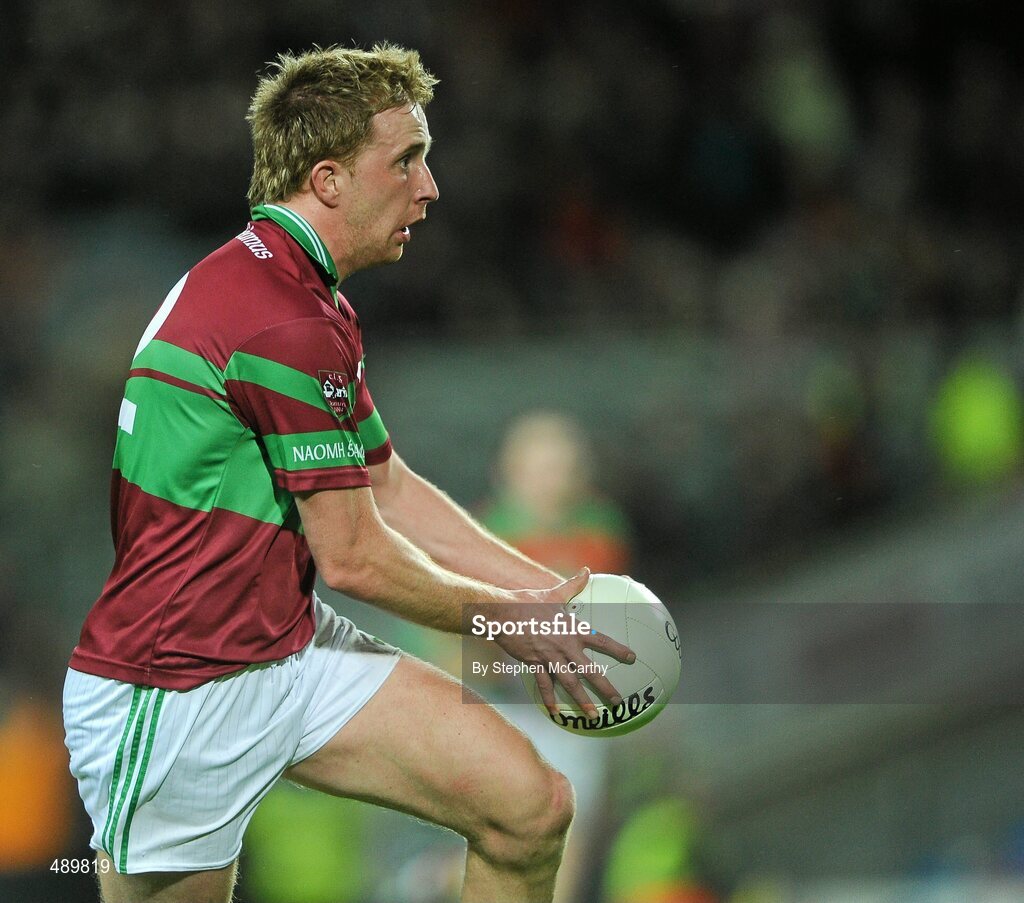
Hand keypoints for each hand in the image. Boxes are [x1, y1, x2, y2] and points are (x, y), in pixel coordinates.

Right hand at [490, 569, 636, 718]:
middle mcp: (564, 646)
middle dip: (606, 687)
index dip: (618, 650)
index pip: (601, 641)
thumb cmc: (528, 602)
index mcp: (572, 630)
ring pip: (570, 683)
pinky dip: (550, 700)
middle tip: (618, 701)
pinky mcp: (534, 664)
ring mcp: (549, 658)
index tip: (632, 658)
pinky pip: (544, 685)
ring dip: (582, 700)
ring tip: (594, 715)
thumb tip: (586, 570)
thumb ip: (573, 585)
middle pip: (590, 670)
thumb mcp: (553, 594)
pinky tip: (556, 713)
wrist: (502, 614)